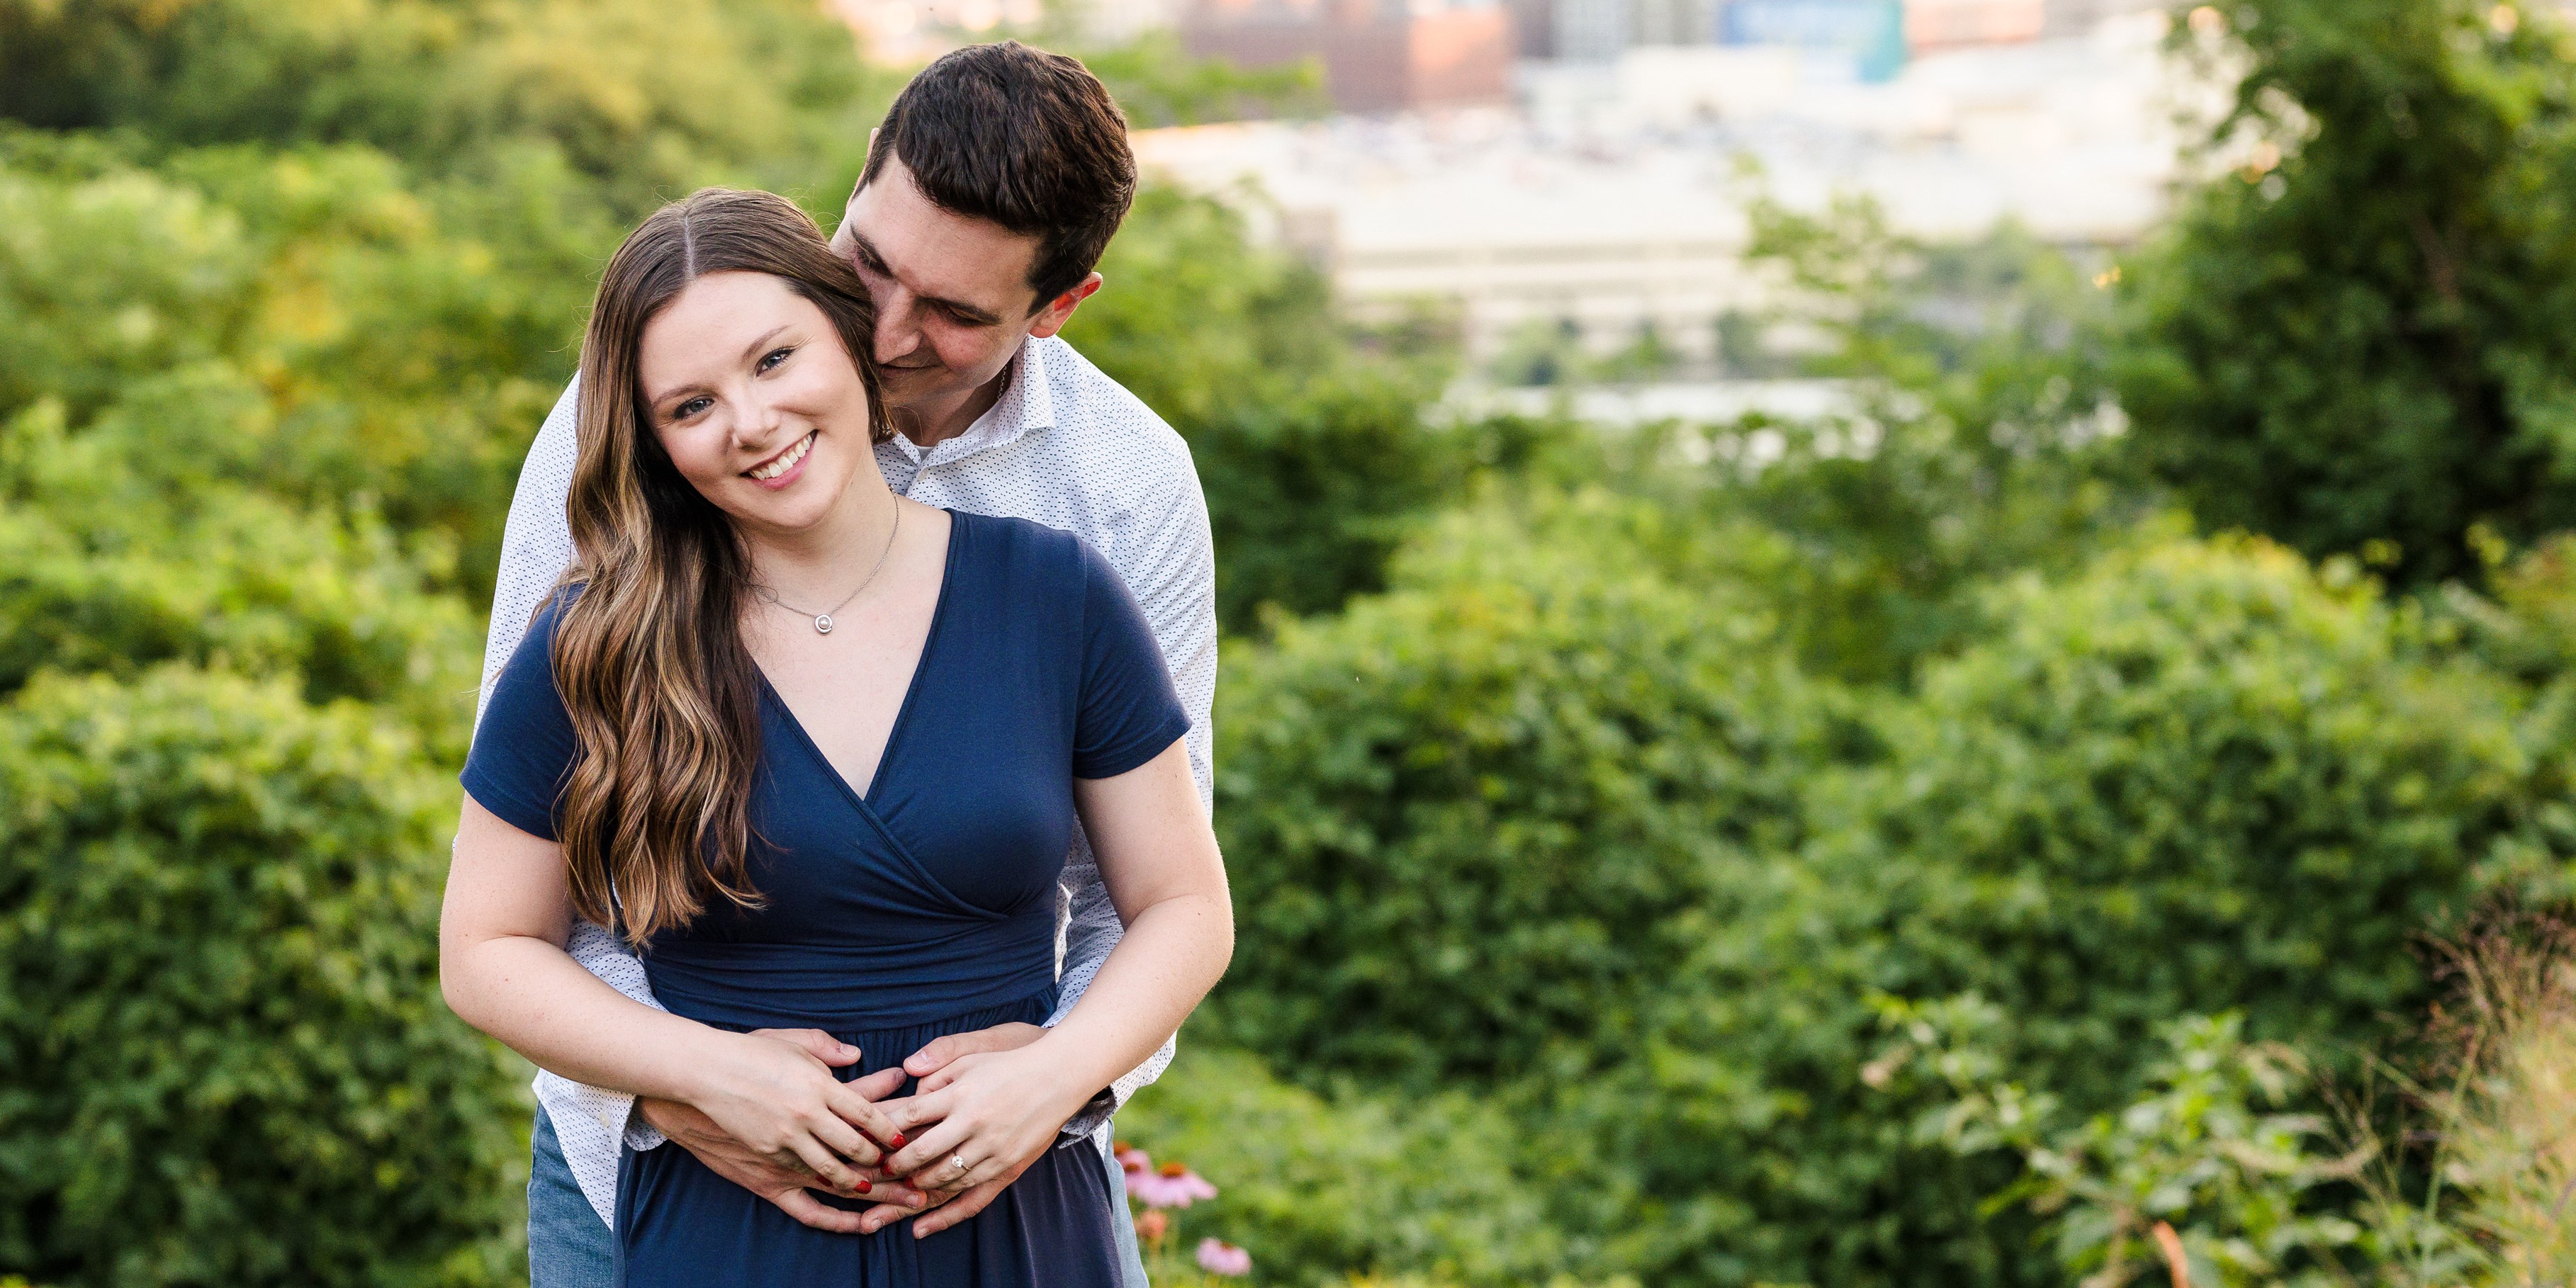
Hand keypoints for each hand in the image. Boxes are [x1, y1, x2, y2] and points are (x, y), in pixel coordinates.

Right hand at [679, 1026, 910, 1200]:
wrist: (705, 1072)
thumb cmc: (751, 1052)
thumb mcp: (793, 1042)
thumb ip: (828, 1048)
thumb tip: (856, 1054)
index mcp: (819, 1084)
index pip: (865, 1112)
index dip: (886, 1129)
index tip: (900, 1139)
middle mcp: (807, 1114)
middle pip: (854, 1144)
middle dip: (878, 1159)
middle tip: (897, 1168)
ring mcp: (786, 1138)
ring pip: (830, 1169)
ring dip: (855, 1181)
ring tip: (872, 1187)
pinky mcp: (766, 1154)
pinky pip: (801, 1178)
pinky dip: (822, 1189)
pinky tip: (836, 1194)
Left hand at [875, 1040, 1099, 1226]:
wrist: (1059, 1077)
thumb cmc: (1010, 1064)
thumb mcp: (972, 1055)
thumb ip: (938, 1063)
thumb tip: (907, 1069)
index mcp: (961, 1092)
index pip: (912, 1116)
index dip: (888, 1131)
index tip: (873, 1140)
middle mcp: (974, 1122)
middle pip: (923, 1151)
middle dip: (897, 1165)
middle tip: (881, 1170)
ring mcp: (992, 1147)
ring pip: (945, 1177)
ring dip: (918, 1186)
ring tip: (902, 1188)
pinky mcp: (1008, 1165)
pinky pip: (972, 1195)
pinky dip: (945, 1209)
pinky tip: (922, 1224)